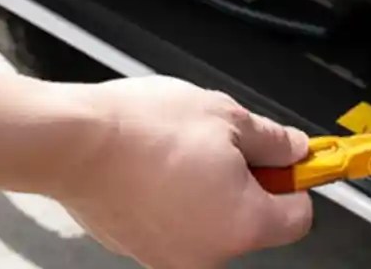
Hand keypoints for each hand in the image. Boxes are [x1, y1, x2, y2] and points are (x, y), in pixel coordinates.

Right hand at [48, 77, 313, 268]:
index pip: (299, 217)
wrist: (72, 142)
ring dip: (209, 190)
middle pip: (254, 220)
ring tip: (182, 150)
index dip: (297, 181)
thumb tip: (295, 149)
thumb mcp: (227, 116)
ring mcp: (171, 256)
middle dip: (248, 182)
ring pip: (212, 221)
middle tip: (226, 142)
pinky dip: (174, 199)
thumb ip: (272, 140)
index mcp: (243, 224)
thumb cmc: (144, 130)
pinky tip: (156, 166)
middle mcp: (210, 254)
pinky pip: (175, 224)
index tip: (288, 159)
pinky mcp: (139, 249)